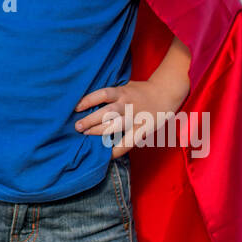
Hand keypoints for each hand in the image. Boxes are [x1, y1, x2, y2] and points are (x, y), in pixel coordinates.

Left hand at [73, 77, 188, 158]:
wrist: (166, 93)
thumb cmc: (142, 90)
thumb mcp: (126, 86)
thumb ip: (112, 94)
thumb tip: (89, 100)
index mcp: (122, 92)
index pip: (103, 94)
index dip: (88, 100)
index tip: (76, 108)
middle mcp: (127, 105)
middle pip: (106, 113)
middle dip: (90, 120)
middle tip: (77, 126)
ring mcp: (135, 118)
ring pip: (115, 126)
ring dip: (99, 132)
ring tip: (86, 135)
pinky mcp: (142, 129)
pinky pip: (128, 142)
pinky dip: (116, 150)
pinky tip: (106, 155)